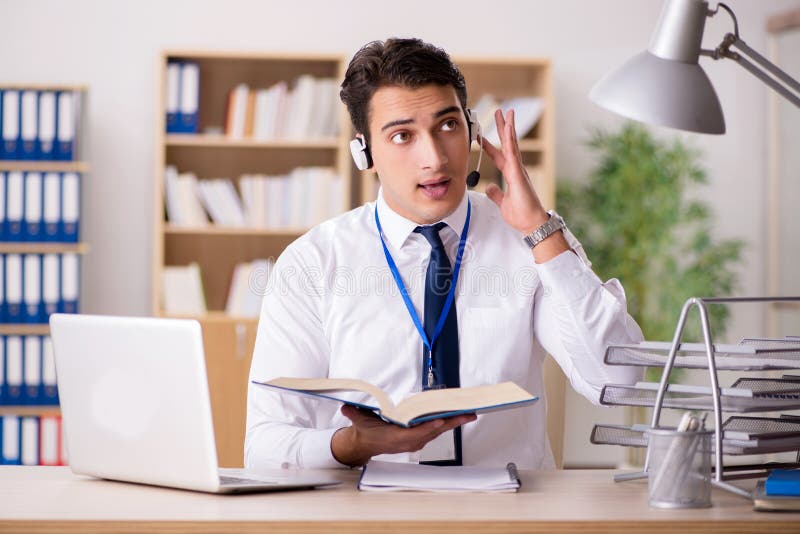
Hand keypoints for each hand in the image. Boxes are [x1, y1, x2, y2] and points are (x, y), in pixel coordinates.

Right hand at [330, 405, 476, 466]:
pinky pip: (437, 430)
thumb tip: (346, 408)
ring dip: (455, 422)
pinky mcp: (420, 438)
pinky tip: (458, 416)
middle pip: (434, 430)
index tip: (441, 419)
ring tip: (469, 413)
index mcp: (398, 438)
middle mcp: (411, 441)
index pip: (417, 432)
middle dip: (452, 422)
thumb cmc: (366, 431)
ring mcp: (417, 441)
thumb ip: (354, 414)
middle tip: (468, 413)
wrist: (365, 445)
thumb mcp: (359, 421)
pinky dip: (449, 423)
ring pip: (439, 430)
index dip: (429, 426)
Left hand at [481, 109, 548, 233]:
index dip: (489, 145)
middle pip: (507, 144)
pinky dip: (510, 141)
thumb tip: (490, 187)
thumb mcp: (502, 203)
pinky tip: (508, 129)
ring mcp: (518, 170)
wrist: (531, 224)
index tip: (481, 135)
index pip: (498, 156)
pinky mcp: (519, 175)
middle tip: (499, 112)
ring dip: (508, 128)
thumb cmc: (521, 214)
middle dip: (503, 128)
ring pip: (512, 145)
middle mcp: (516, 169)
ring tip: (506, 113)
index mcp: (511, 175)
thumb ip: (496, 193)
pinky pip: (513, 154)